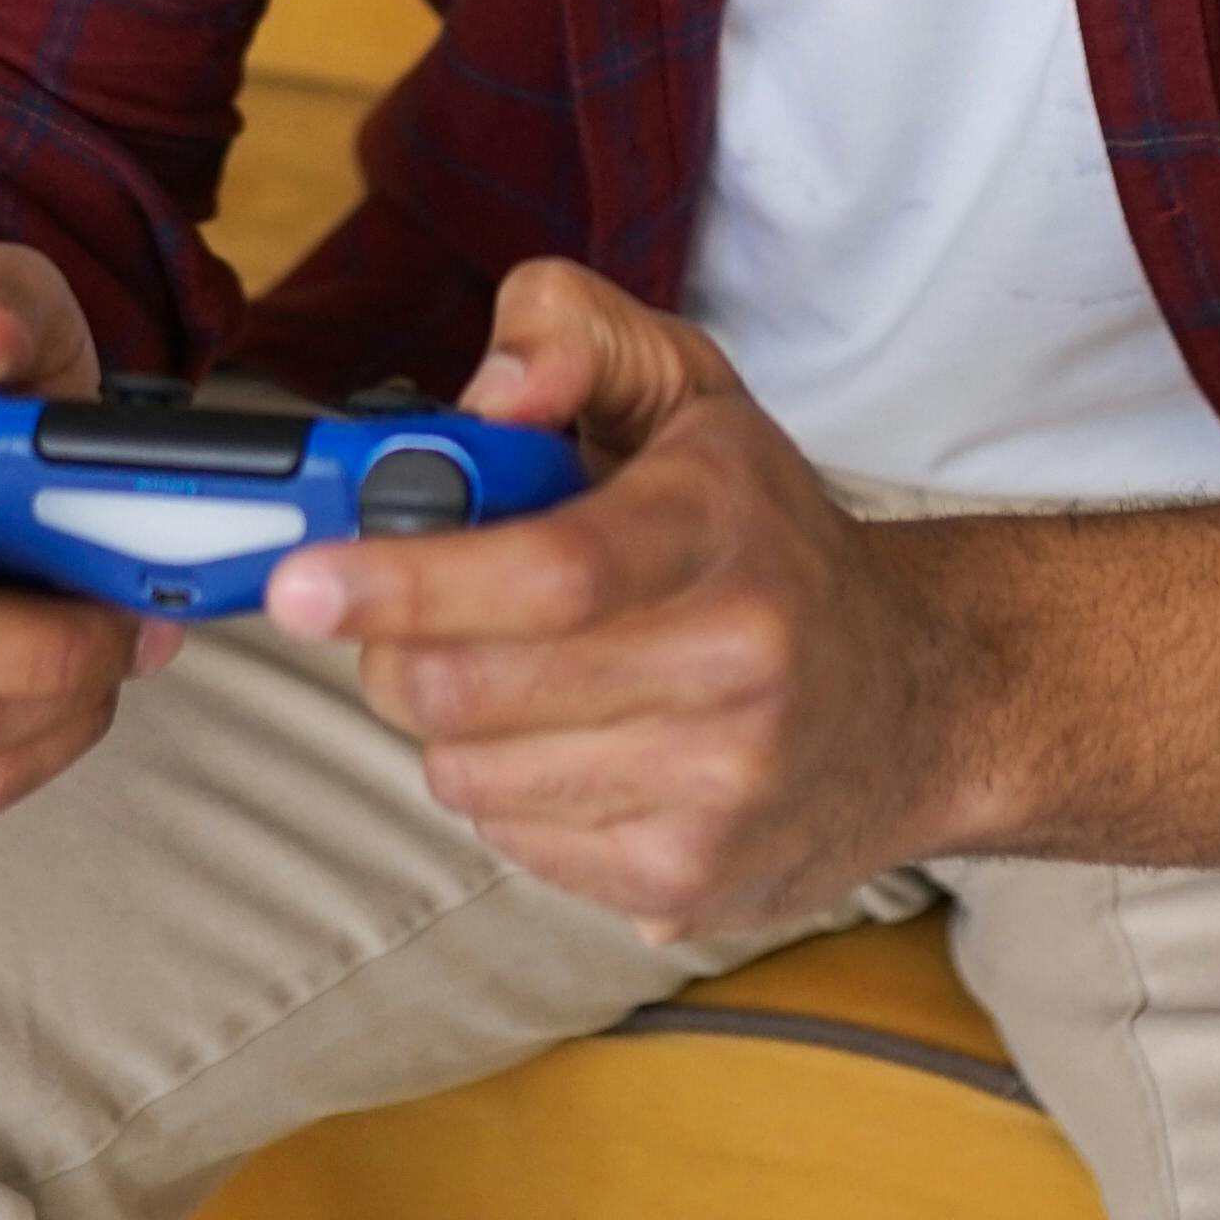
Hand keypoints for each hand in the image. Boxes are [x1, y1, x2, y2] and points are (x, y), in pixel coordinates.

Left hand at [265, 261, 965, 945]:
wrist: (919, 697)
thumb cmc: (765, 532)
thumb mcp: (687, 388)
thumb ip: (570, 334)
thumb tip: (482, 398)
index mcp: (722, 529)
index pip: (546, 570)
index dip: (406, 580)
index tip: (300, 584)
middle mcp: (736, 668)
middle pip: (477, 691)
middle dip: (395, 650)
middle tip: (406, 615)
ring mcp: (717, 793)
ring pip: (470, 776)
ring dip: (451, 722)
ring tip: (519, 671)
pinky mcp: (690, 885)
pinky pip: (509, 843)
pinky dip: (505, 790)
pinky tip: (571, 740)